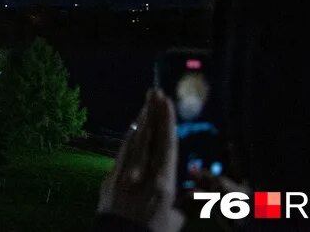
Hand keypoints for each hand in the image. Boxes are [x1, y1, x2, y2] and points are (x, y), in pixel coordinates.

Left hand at [98, 88, 183, 231]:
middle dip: (151, 112)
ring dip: (140, 122)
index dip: (166, 122)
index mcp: (162, 185)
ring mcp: (121, 174)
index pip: (165, 146)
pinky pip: (122, 153)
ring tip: (146, 104)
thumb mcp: (178, 220)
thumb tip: (200, 185)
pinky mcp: (109, 178)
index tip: (167, 102)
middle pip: (147, 137)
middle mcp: (140, 175)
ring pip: (132, 142)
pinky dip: (130, 139)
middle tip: (154, 91)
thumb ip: (190, 200)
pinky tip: (134, 130)